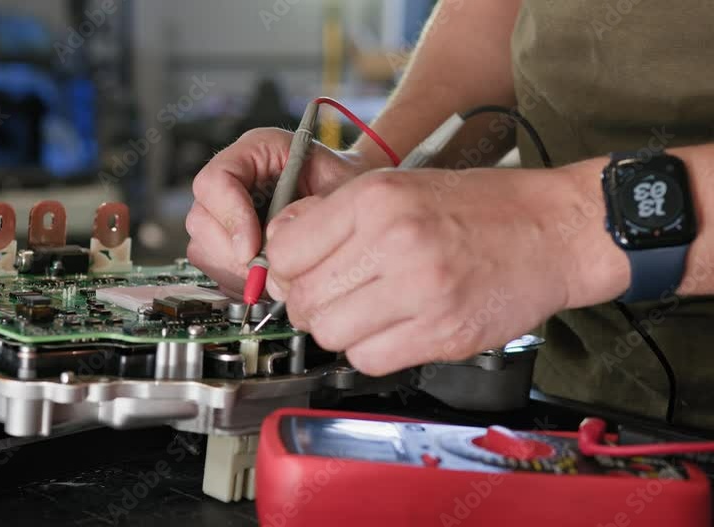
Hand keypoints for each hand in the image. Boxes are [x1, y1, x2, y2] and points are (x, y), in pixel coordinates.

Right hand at [187, 128, 381, 297]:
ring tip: (271, 274)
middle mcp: (232, 179)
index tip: (252, 249)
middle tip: (266, 271)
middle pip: (202, 218)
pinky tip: (264, 278)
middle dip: (232, 252)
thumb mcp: (337, 190)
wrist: (353, 201)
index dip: (230, 217)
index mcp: (254, 151)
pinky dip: (236, 279)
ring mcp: (224, 210)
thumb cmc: (346, 185)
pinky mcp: (224, 238)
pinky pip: (212, 265)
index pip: (216, 181)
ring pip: (203, 245)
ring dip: (234, 269)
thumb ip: (307, 212)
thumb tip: (271, 243)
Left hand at [263, 165, 627, 375]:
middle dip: (307, 304)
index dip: (283, 268)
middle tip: (331, 297)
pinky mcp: (444, 332)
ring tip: (365, 313)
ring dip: (338, 331)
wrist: (557, 229)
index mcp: (376, 197)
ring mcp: (421, 290)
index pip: (284, 249)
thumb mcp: (399, 186)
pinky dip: (370, 352)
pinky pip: (369, 360)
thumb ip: (336, 215)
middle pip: (302, 297)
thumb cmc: (480, 207)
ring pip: (329, 334)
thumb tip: (278, 248)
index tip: (297, 273)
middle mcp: (394, 241)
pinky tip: (392, 330)